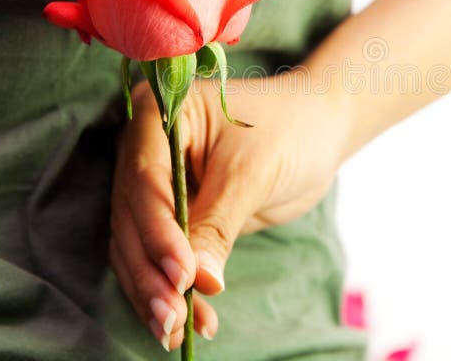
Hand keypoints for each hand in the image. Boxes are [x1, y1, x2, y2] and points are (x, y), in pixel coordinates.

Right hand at [108, 70, 348, 350]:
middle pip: (132, 221)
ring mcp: (155, 184)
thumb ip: (217, 226)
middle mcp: (144, 149)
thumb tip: (196, 283)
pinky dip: (170, 290)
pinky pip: (159, 257)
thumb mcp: (253, 174)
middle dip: (152, 274)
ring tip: (177, 333)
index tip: (182, 278)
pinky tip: (190, 321)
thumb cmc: (290, 130)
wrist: (317, 127)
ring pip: (137, 247)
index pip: (146, 184)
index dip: (159, 236)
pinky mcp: (173, 214)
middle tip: (172, 319)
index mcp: (158, 117)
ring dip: (155, 293)